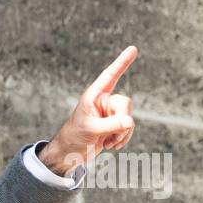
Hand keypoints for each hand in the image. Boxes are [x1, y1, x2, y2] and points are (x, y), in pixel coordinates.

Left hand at [40, 45, 137, 175]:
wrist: (70, 154)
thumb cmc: (74, 138)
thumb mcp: (92, 130)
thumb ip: (111, 125)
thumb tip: (130, 122)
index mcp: (94, 96)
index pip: (110, 76)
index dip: (122, 63)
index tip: (133, 48)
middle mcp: (103, 102)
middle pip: (125, 104)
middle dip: (122, 121)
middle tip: (111, 136)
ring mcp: (110, 114)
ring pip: (129, 118)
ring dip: (122, 133)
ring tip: (107, 142)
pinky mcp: (114, 125)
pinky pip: (128, 128)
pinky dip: (123, 138)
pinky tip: (111, 145)